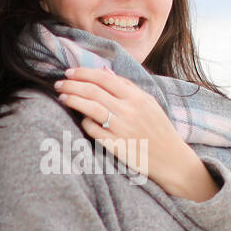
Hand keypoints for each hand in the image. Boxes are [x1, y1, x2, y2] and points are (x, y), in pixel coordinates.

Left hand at [53, 66, 218, 200]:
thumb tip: (104, 71)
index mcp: (137, 97)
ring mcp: (122, 128)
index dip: (83, 72)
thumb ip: (127, 86)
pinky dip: (85, 122)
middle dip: (71, 84)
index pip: (103, 78)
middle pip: (93, 91)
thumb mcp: (149, 103)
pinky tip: (81, 119)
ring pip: (90, 108)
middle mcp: (129, 110)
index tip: (69, 72)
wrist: (172, 160)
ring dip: (72, 100)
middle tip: (59, 84)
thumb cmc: (159, 130)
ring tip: (62, 96)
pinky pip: (93, 130)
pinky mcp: (116, 145)